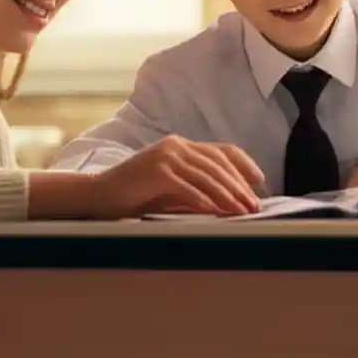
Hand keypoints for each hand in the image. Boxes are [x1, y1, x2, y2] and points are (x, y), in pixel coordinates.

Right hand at [90, 136, 264, 218]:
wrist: (98, 196)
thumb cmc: (136, 196)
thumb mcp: (172, 189)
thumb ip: (197, 188)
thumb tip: (230, 202)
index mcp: (181, 146)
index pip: (221, 151)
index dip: (244, 165)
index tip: (259, 181)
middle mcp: (175, 145)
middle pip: (217, 163)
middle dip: (239, 186)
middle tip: (254, 206)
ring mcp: (165, 155)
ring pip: (206, 174)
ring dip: (226, 195)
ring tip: (241, 211)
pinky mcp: (156, 170)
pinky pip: (186, 186)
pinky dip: (202, 199)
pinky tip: (215, 211)